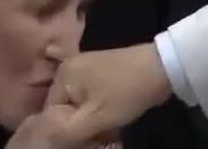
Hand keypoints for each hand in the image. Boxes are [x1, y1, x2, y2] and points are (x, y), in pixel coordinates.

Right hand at [48, 44, 171, 143]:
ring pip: (80, 106)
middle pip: (65, 109)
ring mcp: (86, 69)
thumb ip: (67, 131)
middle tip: (101, 135)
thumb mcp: (96, 118)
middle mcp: (70, 68)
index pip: (51, 112)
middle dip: (81, 126)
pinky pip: (91, 99)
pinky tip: (114, 119)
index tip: (87, 138)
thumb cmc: (126, 93)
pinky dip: (100, 112)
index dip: (67, 130)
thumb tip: (46, 139)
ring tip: (110, 129)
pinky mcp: (102, 73)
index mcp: (63, 75)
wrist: (162, 68)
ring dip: (93, 122)